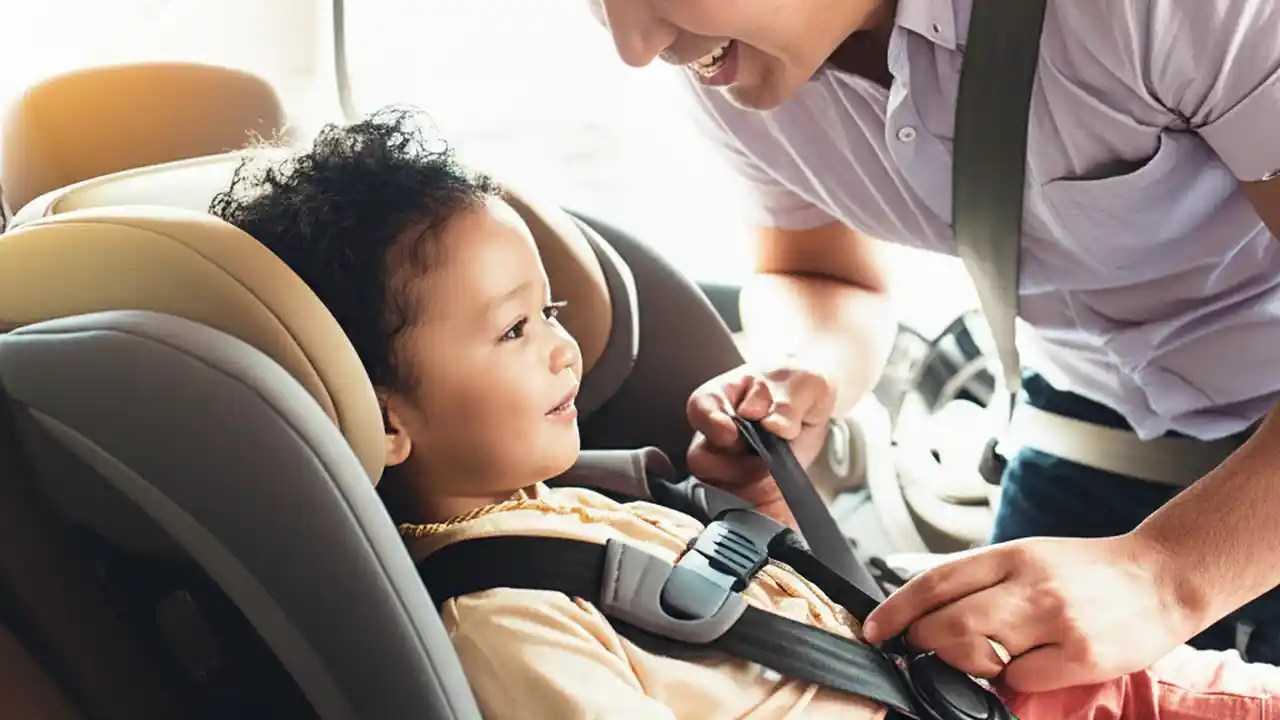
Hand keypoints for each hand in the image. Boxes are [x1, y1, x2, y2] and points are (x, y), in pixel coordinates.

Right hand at [686, 362, 836, 524]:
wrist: (810, 407)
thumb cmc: (797, 387)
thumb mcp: (802, 384)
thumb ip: (787, 404)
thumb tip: (774, 426)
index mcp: (721, 396)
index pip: (701, 409)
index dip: (711, 424)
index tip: (732, 434)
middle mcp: (715, 432)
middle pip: (701, 458)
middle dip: (735, 467)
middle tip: (767, 462)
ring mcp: (725, 462)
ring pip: (718, 487)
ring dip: (752, 488)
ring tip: (779, 475)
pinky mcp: (742, 486)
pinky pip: (743, 505)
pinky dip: (763, 507)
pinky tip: (781, 501)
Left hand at [862, 534, 1196, 691]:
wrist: (1162, 576)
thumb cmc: (1089, 571)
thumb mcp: (1030, 556)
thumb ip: (982, 580)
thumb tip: (926, 609)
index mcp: (1011, 555)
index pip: (935, 581)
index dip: (896, 609)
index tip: (875, 629)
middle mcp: (1030, 584)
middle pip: (948, 623)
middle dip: (924, 644)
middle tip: (925, 652)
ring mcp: (1056, 620)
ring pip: (978, 654)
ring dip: (965, 665)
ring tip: (983, 660)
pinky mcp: (1082, 655)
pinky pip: (1021, 681)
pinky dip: (1012, 682)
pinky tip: (1028, 669)